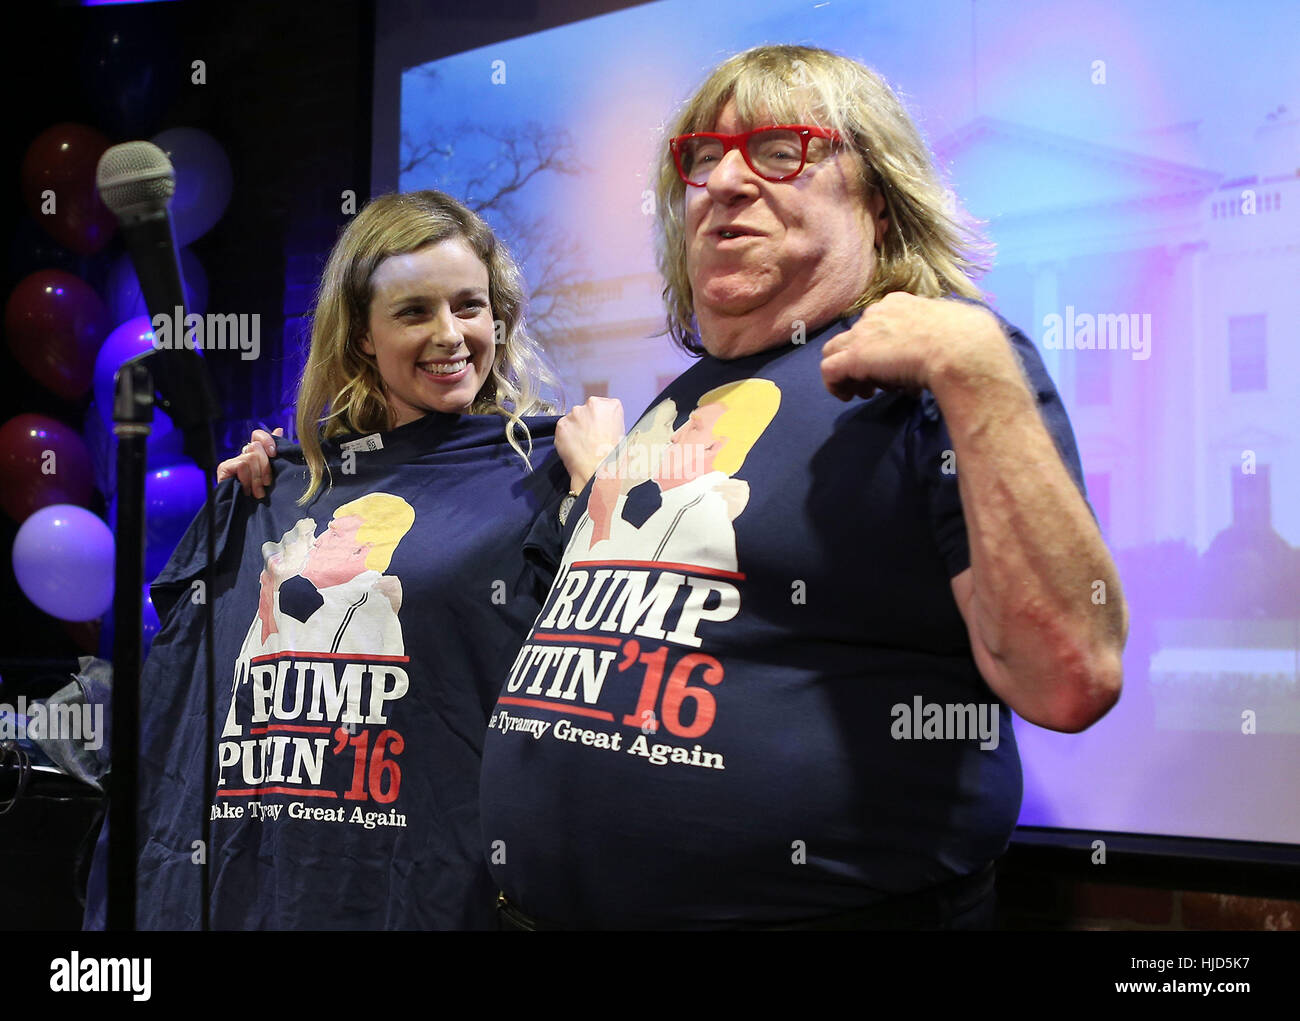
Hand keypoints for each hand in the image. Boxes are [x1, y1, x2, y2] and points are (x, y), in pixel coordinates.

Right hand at [217, 428, 282, 498]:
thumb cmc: (264, 497)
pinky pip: (241, 464)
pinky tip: (247, 491)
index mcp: (255, 455)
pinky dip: (247, 478)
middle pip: (256, 446)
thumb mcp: (274, 473)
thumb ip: (275, 453)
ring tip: (257, 493)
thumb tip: (279, 429)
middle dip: (265, 467)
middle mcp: (242, 455)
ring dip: (257, 478)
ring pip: (250, 457)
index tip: (274, 454)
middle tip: (266, 485)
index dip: (268, 440)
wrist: (248, 516)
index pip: (258, 435)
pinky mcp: (224, 468)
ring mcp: (232, 461)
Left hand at [555, 397, 625, 493]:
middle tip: (591, 439)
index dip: (601, 419)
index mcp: (610, 406)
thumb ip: (610, 423)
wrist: (598, 470)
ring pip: (573, 419)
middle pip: (587, 411)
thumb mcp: (622, 434)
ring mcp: (574, 414)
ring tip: (583, 446)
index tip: (601, 428)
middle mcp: (591, 405)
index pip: (604, 405)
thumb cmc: (613, 457)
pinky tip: (574, 448)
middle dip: (587, 422)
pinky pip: (563, 429)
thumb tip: (603, 427)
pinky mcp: (561, 425)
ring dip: (576, 429)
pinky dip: (566, 438)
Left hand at [820, 292, 1012, 401]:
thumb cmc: (967, 339)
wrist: (960, 349)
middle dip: (863, 360)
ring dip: (846, 373)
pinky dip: (834, 385)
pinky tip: (848, 397)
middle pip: (854, 336)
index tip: (893, 365)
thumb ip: (940, 331)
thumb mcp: (954, 326)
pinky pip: (829, 370)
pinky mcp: (853, 357)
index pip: (876, 322)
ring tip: (862, 392)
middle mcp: (876, 313)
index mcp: (900, 303)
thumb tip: (948, 344)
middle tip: (878, 383)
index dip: (880, 346)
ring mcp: (862, 334)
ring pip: (834, 351)